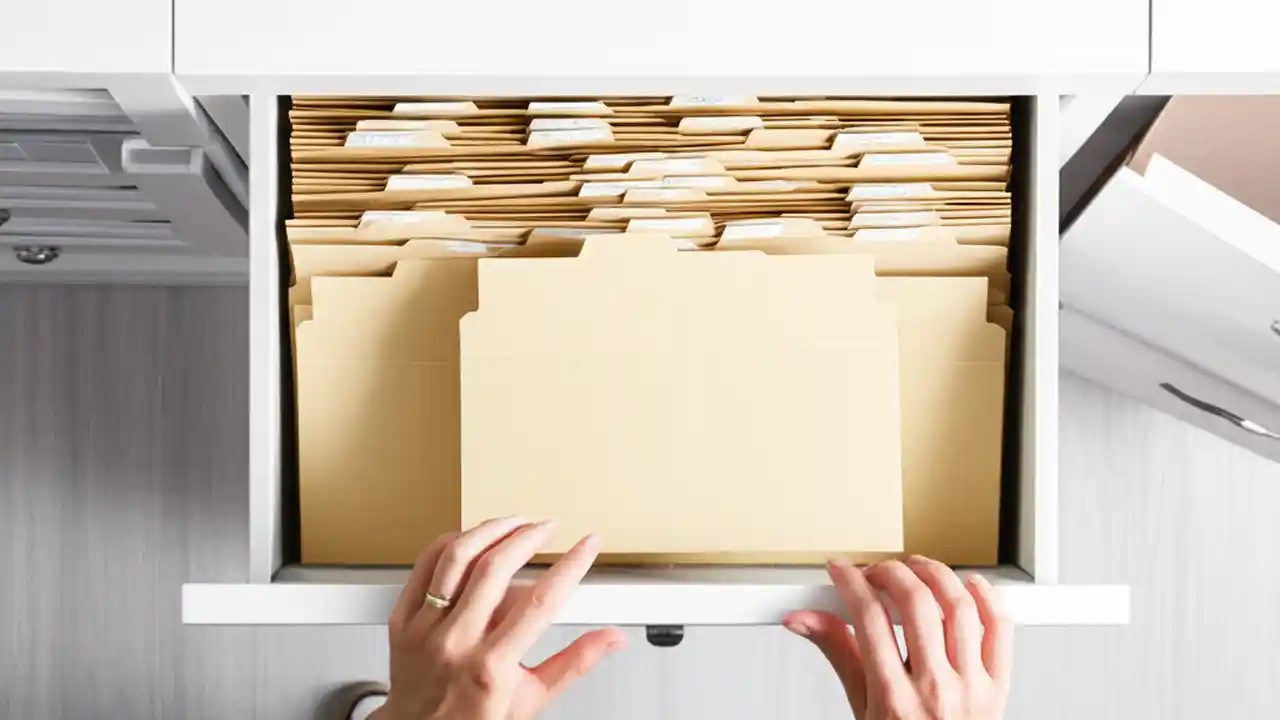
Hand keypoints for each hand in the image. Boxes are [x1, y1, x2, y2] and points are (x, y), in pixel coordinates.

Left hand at [376, 517, 626, 719]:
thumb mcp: (531, 699)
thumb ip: (574, 663)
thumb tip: (611, 639)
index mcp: (491, 667)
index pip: (540, 602)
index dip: (571, 565)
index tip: (587, 545)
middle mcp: (455, 643)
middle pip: (495, 569)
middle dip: (529, 536)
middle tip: (548, 528)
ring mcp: (424, 629)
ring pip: (457, 558)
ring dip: (491, 530)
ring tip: (515, 523)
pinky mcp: (401, 619)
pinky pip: (425, 565)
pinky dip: (452, 542)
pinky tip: (472, 537)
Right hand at [784, 556, 1011, 719]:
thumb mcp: (861, 707)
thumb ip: (837, 652)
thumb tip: (803, 619)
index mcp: (894, 699)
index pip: (868, 619)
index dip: (851, 582)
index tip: (842, 570)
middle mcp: (936, 690)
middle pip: (916, 605)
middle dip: (891, 573)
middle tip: (876, 571)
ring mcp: (972, 687)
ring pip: (960, 608)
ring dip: (935, 575)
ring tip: (915, 570)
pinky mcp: (1000, 686)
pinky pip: (1001, 630)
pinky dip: (987, 598)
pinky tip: (967, 585)